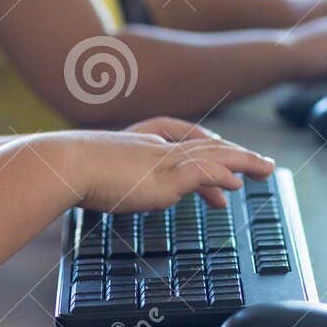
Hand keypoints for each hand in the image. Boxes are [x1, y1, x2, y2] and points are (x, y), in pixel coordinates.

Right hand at [61, 120, 274, 211]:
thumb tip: (99, 189)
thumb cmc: (65, 170)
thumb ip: (102, 177)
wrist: (60, 165)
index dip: (203, 145)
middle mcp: (154, 147)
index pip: (179, 137)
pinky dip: (222, 175)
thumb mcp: (89, 173)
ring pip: (213, 156)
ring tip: (266, 169)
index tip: (219, 151)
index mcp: (137, 142)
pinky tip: (237, 183)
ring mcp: (160, 160)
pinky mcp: (164, 178)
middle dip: (234, 154)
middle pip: (205, 144)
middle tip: (260, 164)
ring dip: (242, 162)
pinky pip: (204, 173)